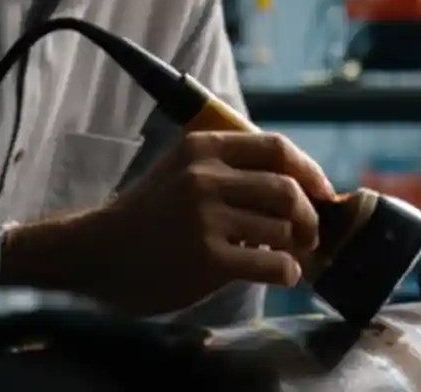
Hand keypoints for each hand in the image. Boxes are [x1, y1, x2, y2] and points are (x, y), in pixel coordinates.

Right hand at [1, 132, 335, 315]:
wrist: (97, 255)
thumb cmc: (148, 216)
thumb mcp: (181, 170)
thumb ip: (230, 167)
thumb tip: (299, 182)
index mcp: (202, 147)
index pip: (276, 147)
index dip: (310, 170)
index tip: (323, 191)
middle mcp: (204, 177)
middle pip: (287, 189)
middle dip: (310, 216)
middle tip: (309, 235)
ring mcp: (205, 218)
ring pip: (282, 228)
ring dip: (294, 247)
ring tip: (286, 255)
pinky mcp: (206, 259)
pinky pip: (272, 263)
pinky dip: (287, 271)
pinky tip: (280, 274)